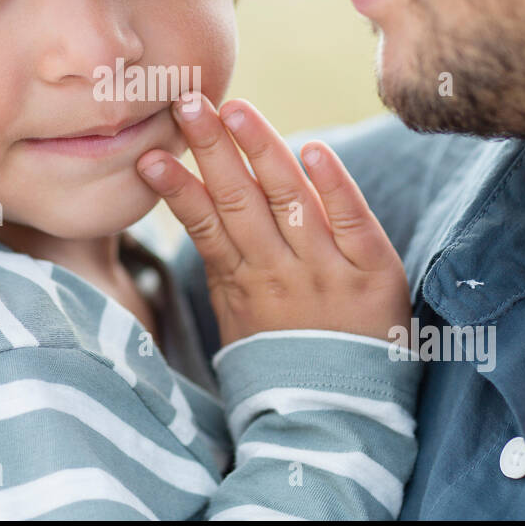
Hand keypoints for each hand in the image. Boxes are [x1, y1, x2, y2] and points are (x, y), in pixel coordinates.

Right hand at [136, 92, 409, 345]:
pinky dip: (332, 186)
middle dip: (212, 149)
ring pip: (287, 200)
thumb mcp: (238, 319)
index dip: (177, 186)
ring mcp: (326, 272)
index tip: (151, 153)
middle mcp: (279, 273)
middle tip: (187, 103)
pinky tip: (311, 150)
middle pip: (239, 200)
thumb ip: (225, 263)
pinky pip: (352, 222)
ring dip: (260, 151)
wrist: (338, 422)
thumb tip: (200, 207)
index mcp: (241, 283)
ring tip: (234, 110)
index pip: (204, 223)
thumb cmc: (282, 365)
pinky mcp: (373, 275)